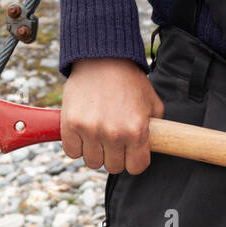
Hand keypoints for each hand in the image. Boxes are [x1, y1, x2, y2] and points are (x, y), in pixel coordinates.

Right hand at [60, 58, 164, 175]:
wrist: (102, 58)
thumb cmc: (128, 79)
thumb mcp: (152, 101)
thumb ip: (155, 127)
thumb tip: (154, 144)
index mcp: (136, 130)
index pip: (136, 167)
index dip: (135, 160)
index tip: (132, 153)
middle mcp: (113, 134)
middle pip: (113, 167)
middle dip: (116, 155)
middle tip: (115, 139)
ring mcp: (90, 130)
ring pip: (92, 162)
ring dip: (96, 151)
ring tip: (99, 133)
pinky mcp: (70, 126)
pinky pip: (72, 152)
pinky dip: (77, 145)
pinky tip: (84, 131)